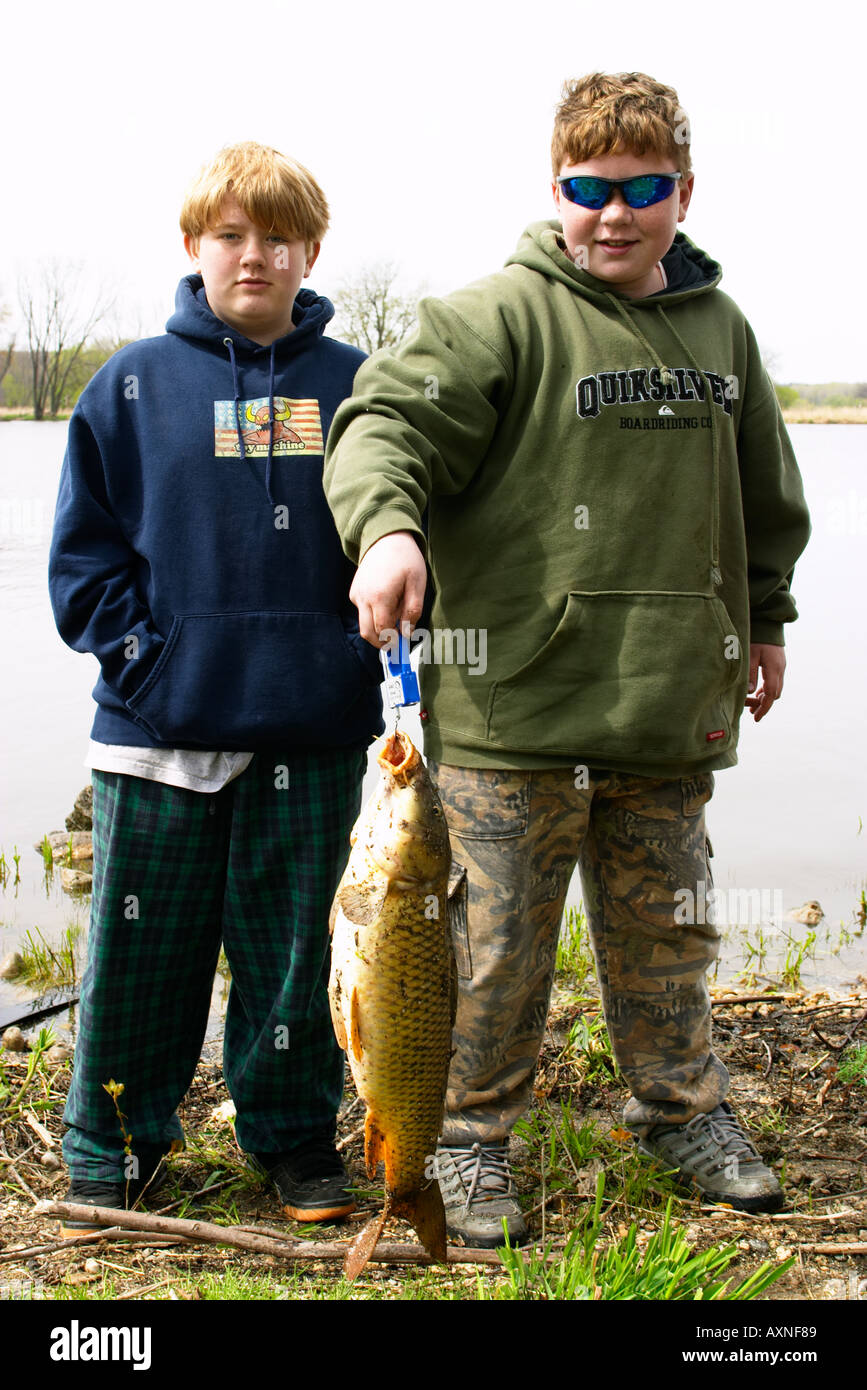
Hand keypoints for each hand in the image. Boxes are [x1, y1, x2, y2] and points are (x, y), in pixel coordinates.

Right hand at [350, 531, 426, 646]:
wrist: (385, 538)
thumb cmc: (405, 559)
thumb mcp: (417, 584)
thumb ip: (412, 611)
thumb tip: (406, 632)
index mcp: (380, 597)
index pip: (382, 631)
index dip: (392, 642)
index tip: (401, 647)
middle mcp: (363, 598)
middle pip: (367, 633)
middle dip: (381, 642)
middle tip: (396, 643)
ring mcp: (356, 595)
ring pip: (364, 623)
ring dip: (379, 627)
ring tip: (397, 612)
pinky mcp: (354, 592)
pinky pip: (363, 611)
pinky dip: (374, 615)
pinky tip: (388, 601)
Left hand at [745, 643, 785, 721]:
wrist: (768, 624)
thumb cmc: (757, 638)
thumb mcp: (750, 656)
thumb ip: (751, 674)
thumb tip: (750, 693)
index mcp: (774, 669)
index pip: (770, 694)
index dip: (764, 708)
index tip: (756, 718)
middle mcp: (780, 669)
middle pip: (775, 694)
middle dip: (764, 705)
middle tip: (752, 712)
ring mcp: (781, 666)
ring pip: (776, 688)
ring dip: (766, 698)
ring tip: (753, 705)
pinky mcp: (779, 664)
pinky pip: (775, 681)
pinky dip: (767, 689)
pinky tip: (758, 691)